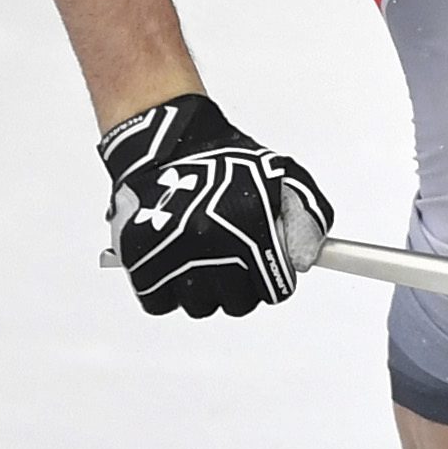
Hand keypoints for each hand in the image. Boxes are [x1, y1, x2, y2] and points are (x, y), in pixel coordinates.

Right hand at [100, 93, 329, 318]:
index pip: (275, 290)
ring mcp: (173, 256)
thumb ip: (308, 218)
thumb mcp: (283, 177)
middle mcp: (213, 245)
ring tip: (199, 259)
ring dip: (202, 291)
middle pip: (238, 304)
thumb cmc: (224, 161)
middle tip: (229, 262)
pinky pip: (158, 303)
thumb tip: (304, 262)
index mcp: (250, 228)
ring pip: (199, 306)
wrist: (164, 142)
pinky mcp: (139, 261)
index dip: (272, 279)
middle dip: (238, 286)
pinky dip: (164, 292)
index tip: (264, 268)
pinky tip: (172, 267)